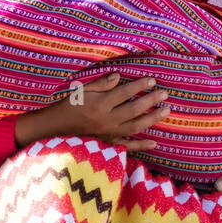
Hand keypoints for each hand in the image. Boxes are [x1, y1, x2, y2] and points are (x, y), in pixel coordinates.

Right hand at [16, 73, 167, 150]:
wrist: (55, 129)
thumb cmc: (69, 106)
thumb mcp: (82, 90)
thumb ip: (101, 84)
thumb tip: (119, 76)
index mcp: (100, 104)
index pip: (125, 92)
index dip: (140, 86)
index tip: (152, 80)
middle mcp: (106, 119)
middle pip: (134, 109)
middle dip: (151, 100)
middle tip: (165, 94)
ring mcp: (108, 133)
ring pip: (135, 126)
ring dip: (152, 119)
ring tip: (166, 111)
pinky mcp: (108, 144)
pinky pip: (127, 146)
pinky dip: (141, 146)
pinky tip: (154, 142)